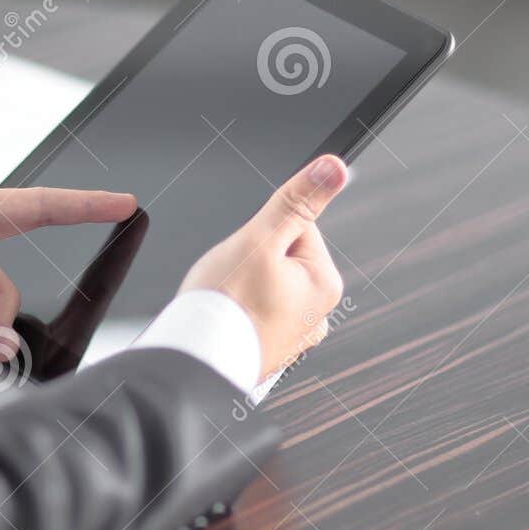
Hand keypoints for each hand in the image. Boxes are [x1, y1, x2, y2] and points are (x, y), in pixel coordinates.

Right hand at [178, 155, 348, 377]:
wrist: (192, 362)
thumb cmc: (222, 304)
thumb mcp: (260, 238)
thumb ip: (298, 200)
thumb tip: (336, 167)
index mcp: (325, 283)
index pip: (296, 228)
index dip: (262, 234)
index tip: (246, 257)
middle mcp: (318, 313)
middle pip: (280, 257)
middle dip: (251, 262)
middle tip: (232, 281)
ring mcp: (295, 336)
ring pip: (264, 285)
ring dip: (242, 288)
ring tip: (226, 303)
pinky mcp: (271, 351)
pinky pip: (254, 313)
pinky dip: (239, 312)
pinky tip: (226, 320)